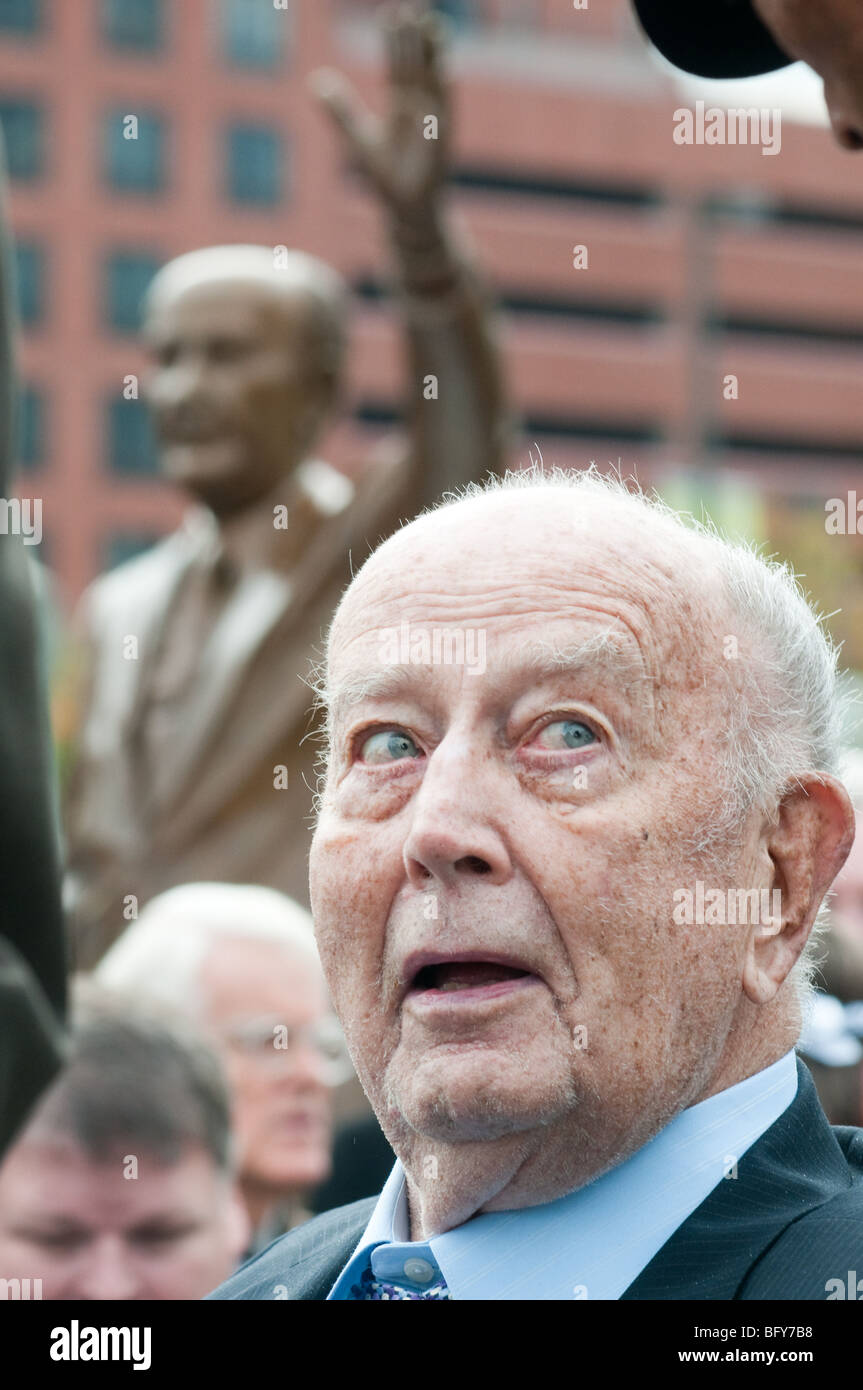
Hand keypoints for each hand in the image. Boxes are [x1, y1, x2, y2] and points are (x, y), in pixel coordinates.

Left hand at [310, 3, 449, 216]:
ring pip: (431, 77)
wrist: (405, 204)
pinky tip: (444, 66)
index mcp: (399, 104)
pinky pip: (444, 105)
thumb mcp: (356, 137)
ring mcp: (432, 117)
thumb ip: (340, 109)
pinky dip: (444, 86)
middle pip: (414, 63)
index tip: (390, 14)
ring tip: (429, 24)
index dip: (394, 40)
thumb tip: (315, 82)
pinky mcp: (441, 133)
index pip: (396, 64)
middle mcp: (417, 105)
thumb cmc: (384, 175)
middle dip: (413, 38)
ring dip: (432, 53)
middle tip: (410, 9)